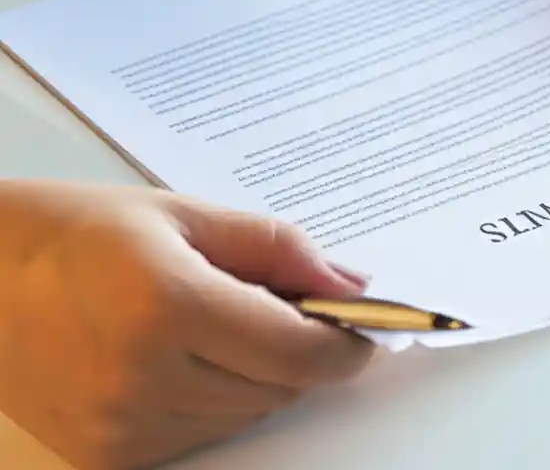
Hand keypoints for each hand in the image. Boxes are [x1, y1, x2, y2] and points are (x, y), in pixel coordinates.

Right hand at [0, 180, 372, 469]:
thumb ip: (280, 250)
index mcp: (167, 304)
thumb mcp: (185, 215)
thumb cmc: (77, 234)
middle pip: (282, 387)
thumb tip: (352, 288)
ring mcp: (120, 426)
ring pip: (247, 414)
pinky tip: (174, 358)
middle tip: (271, 305)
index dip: (345, 345)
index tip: (360, 328)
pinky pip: (201, 435)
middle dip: (297, 350)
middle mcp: (143, 376)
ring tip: (207, 324)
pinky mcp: (105, 456)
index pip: (301, 353)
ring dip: (253, 375)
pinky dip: (211, 401)